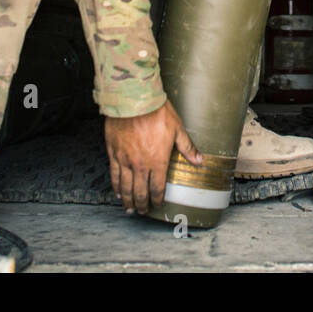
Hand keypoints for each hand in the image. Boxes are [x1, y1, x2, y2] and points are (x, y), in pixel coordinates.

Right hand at [104, 100, 201, 214]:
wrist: (134, 100)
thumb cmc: (157, 112)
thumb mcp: (177, 129)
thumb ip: (187, 148)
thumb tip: (199, 160)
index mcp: (158, 160)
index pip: (157, 187)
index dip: (157, 199)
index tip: (158, 204)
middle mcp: (141, 164)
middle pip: (140, 192)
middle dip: (142, 204)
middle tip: (143, 211)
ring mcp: (125, 160)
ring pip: (126, 187)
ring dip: (128, 200)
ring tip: (129, 209)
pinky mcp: (113, 153)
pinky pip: (114, 174)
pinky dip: (116, 186)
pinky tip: (117, 192)